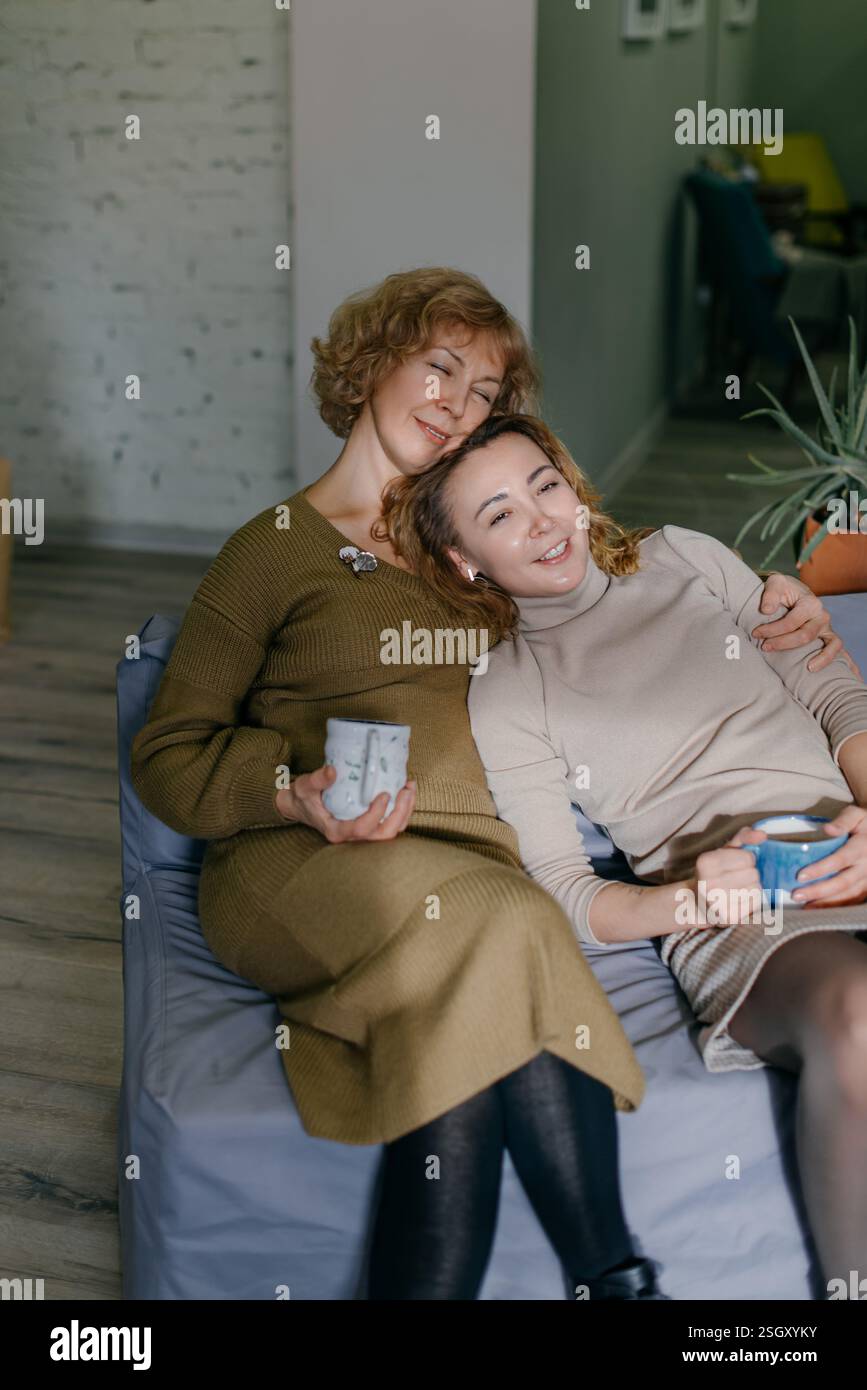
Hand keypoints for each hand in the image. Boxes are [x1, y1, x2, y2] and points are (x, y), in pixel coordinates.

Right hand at [275, 764, 416, 841]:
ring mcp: (362, 834)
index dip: (376, 814)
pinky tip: (406, 791)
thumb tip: (332, 770)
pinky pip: (391, 825)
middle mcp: (351, 837)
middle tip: (406, 790)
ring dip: (405, 811)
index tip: (384, 794)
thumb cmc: (303, 797)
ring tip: (410, 788)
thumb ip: (317, 780)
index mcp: (336, 830)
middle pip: (383, 835)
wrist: (301, 805)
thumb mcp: (304, 786)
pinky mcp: (369, 827)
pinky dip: (402, 810)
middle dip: (399, 813)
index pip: (361, 829)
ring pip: (391, 831)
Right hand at [691, 826, 767, 924]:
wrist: (698, 902)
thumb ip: (744, 837)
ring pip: (756, 889)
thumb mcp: (725, 850)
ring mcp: (717, 903)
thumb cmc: (716, 872)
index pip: (748, 858)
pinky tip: (740, 899)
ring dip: (752, 887)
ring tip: (739, 888)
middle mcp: (708, 883)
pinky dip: (752, 901)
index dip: (747, 859)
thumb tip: (762, 835)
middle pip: (754, 874)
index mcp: (706, 862)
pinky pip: (755, 904)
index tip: (736, 864)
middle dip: (750, 874)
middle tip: (738, 877)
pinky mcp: (728, 917)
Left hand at [751, 572, 860, 677]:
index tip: (755, 633)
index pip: (791, 622)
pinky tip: (812, 668)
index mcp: (810, 602)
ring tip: (804, 667)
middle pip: (804, 636)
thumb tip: (766, 610)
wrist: (792, 592)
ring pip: (824, 645)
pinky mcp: (828, 636)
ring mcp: (826, 627)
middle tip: (764, 647)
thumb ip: (770, 594)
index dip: (772, 630)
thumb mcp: (775, 583)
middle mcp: (821, 615)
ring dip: (813, 657)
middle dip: (782, 643)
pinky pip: (835, 648)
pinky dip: (828, 659)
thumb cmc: (782, 589)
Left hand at [790, 804, 866, 906]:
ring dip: (826, 902)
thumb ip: (842, 821)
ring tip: (804, 906)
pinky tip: (820, 907)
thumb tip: (827, 829)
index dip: (821, 869)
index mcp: (862, 846)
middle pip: (842, 882)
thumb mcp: (856, 814)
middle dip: (819, 891)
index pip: (840, 860)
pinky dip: (837, 905)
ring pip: (848, 894)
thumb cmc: (864, 822)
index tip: (800, 876)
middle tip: (796, 895)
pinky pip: (853, 899)